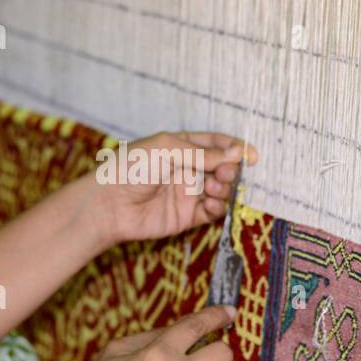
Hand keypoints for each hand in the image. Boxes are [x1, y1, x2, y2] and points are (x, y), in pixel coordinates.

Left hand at [85, 131, 257, 246]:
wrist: (109, 203)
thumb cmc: (132, 168)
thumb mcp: (168, 150)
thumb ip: (204, 154)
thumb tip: (237, 155)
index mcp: (182, 146)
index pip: (216, 144)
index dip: (235, 149)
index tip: (251, 155)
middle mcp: (188, 169)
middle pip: (223, 168)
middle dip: (231, 170)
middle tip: (225, 174)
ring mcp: (188, 193)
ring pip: (222, 190)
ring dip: (224, 189)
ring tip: (212, 189)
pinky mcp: (187, 217)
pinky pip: (213, 212)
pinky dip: (218, 207)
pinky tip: (209, 204)